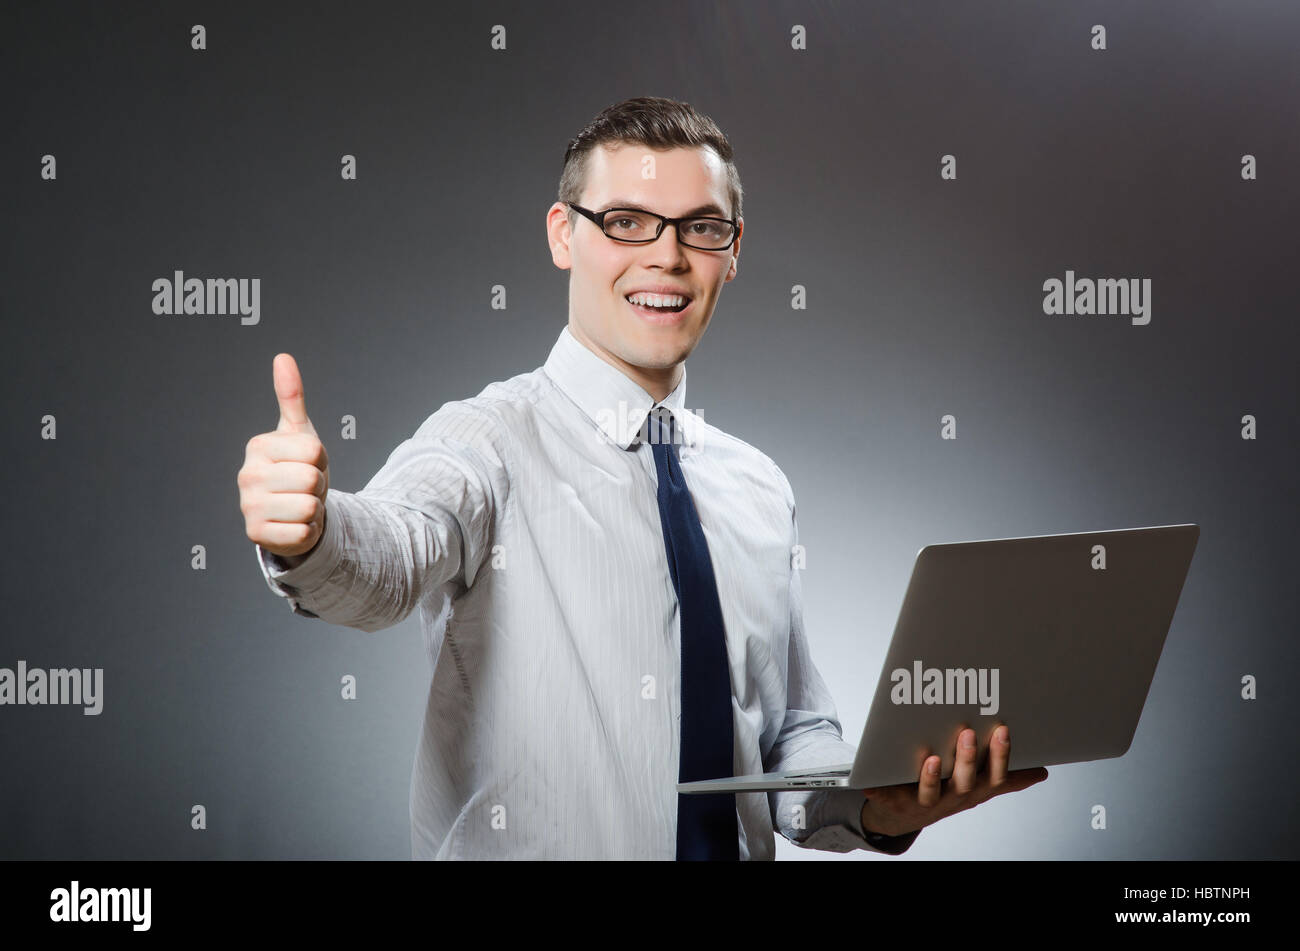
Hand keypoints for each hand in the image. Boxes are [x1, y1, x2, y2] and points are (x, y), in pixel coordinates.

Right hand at [238, 353, 330, 558]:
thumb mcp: (299, 433)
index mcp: (258, 446)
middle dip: (318, 485)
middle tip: (305, 487)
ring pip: (310, 506)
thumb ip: (292, 397)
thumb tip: (283, 357)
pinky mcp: (256, 536)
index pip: (314, 451)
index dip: (321, 460)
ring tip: (300, 504)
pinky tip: (294, 525)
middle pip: (312, 479)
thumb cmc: (297, 468)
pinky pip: (304, 533)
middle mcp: (246, 475)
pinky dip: (307, 531)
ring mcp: (248, 507)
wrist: (293, 513)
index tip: (308, 463)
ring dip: (314, 509)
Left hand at [859, 725, 1047, 837]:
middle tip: (967, 733)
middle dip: (967, 760)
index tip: (1002, 729)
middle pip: (964, 783)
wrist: (905, 814)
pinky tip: (870, 779)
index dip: (1000, 756)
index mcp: (974, 789)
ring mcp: (924, 802)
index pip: (993, 775)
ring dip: (931, 777)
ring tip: (931, 758)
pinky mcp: (895, 803)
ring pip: (931, 793)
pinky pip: (887, 797)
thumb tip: (1042, 772)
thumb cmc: (946, 791)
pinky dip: (879, 789)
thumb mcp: (979, 784)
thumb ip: (1008, 777)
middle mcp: (952, 798)